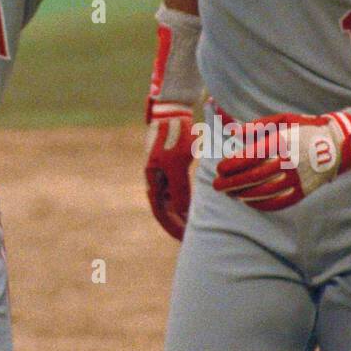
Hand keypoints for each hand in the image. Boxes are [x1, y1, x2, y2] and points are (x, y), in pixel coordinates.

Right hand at [144, 103, 193, 238]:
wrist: (172, 110)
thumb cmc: (174, 136)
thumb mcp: (177, 164)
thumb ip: (179, 189)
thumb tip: (182, 212)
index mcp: (153, 180)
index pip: (160, 212)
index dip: (172, 227)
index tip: (185, 240)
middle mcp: (156, 179)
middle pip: (166, 208)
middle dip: (178, 224)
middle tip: (192, 238)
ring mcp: (163, 172)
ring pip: (172, 199)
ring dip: (182, 213)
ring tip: (196, 226)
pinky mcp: (172, 164)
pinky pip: (178, 188)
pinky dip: (186, 200)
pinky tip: (197, 205)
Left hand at [212, 112, 350, 210]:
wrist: (337, 143)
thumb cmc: (303, 128)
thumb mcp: (282, 120)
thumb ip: (257, 126)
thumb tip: (234, 133)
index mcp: (281, 142)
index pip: (250, 157)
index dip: (232, 165)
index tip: (219, 169)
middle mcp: (289, 161)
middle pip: (254, 177)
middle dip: (232, 183)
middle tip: (217, 186)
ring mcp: (298, 178)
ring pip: (265, 191)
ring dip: (243, 195)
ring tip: (229, 194)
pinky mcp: (305, 191)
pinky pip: (280, 202)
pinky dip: (262, 204)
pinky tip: (249, 202)